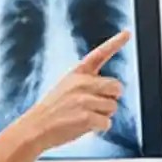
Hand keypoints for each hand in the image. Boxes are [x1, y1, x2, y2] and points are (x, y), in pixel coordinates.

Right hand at [17, 31, 129, 152]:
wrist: (34, 128)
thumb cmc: (51, 111)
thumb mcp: (65, 87)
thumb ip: (87, 84)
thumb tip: (113, 91)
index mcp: (76, 74)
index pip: (99, 54)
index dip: (115, 43)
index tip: (127, 33)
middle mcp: (82, 83)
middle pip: (117, 86)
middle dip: (112, 97)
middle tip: (96, 105)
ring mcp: (84, 100)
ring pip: (113, 107)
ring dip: (103, 115)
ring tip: (83, 117)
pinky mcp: (87, 117)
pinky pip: (107, 123)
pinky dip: (98, 128)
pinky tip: (82, 126)